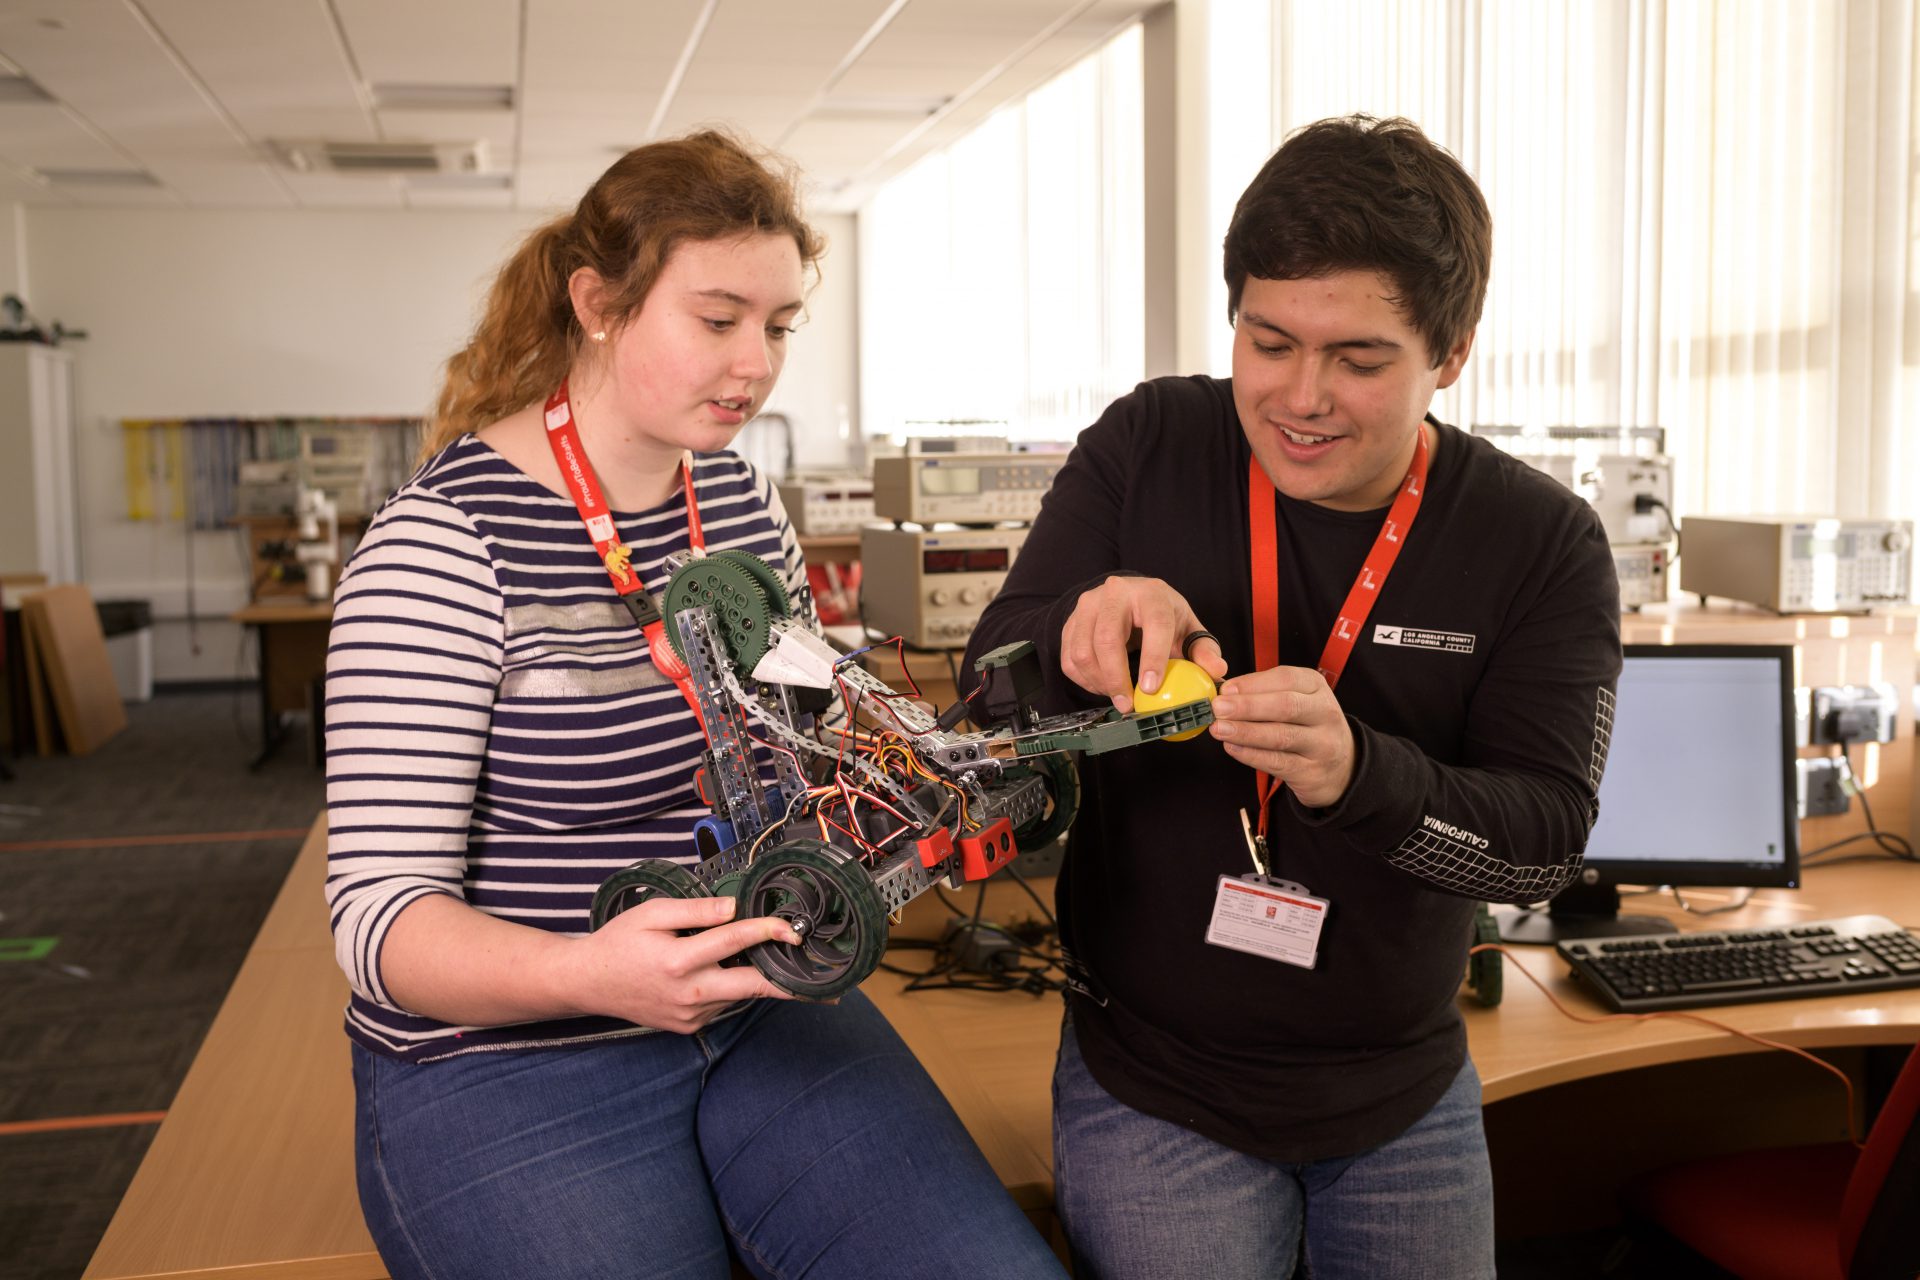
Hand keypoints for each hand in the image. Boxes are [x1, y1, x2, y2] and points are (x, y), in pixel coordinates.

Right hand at [561, 895, 797, 1033]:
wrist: (589, 983)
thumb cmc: (620, 942)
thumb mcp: (652, 914)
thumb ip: (695, 911)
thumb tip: (734, 908)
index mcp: (678, 961)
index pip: (733, 941)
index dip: (766, 931)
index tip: (791, 928)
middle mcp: (688, 994)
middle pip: (753, 986)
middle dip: (787, 981)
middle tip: (817, 976)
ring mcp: (690, 1015)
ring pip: (737, 994)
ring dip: (750, 977)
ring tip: (754, 957)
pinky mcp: (690, 1027)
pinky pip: (721, 1004)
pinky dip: (726, 988)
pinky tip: (710, 973)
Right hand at [1060, 576, 1228, 711]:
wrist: (1130, 598)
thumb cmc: (1162, 616)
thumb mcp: (1187, 628)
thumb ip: (1203, 651)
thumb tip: (1217, 671)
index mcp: (1151, 594)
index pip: (1153, 623)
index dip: (1153, 658)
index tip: (1152, 689)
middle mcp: (1115, 593)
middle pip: (1107, 638)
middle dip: (1116, 678)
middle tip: (1128, 705)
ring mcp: (1088, 605)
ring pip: (1083, 651)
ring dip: (1099, 682)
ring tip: (1117, 697)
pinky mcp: (1070, 621)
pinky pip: (1070, 658)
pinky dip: (1085, 680)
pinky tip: (1103, 687)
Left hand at [1208, 666, 1355, 807]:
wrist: (1341, 767)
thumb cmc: (1306, 726)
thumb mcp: (1296, 700)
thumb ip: (1263, 693)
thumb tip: (1224, 692)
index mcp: (1316, 687)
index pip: (1286, 678)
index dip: (1253, 683)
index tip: (1225, 689)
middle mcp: (1325, 712)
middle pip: (1286, 706)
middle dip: (1248, 706)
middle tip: (1218, 708)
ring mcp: (1322, 744)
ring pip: (1282, 735)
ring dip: (1246, 732)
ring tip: (1219, 729)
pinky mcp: (1313, 772)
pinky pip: (1278, 762)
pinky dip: (1252, 755)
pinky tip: (1232, 748)